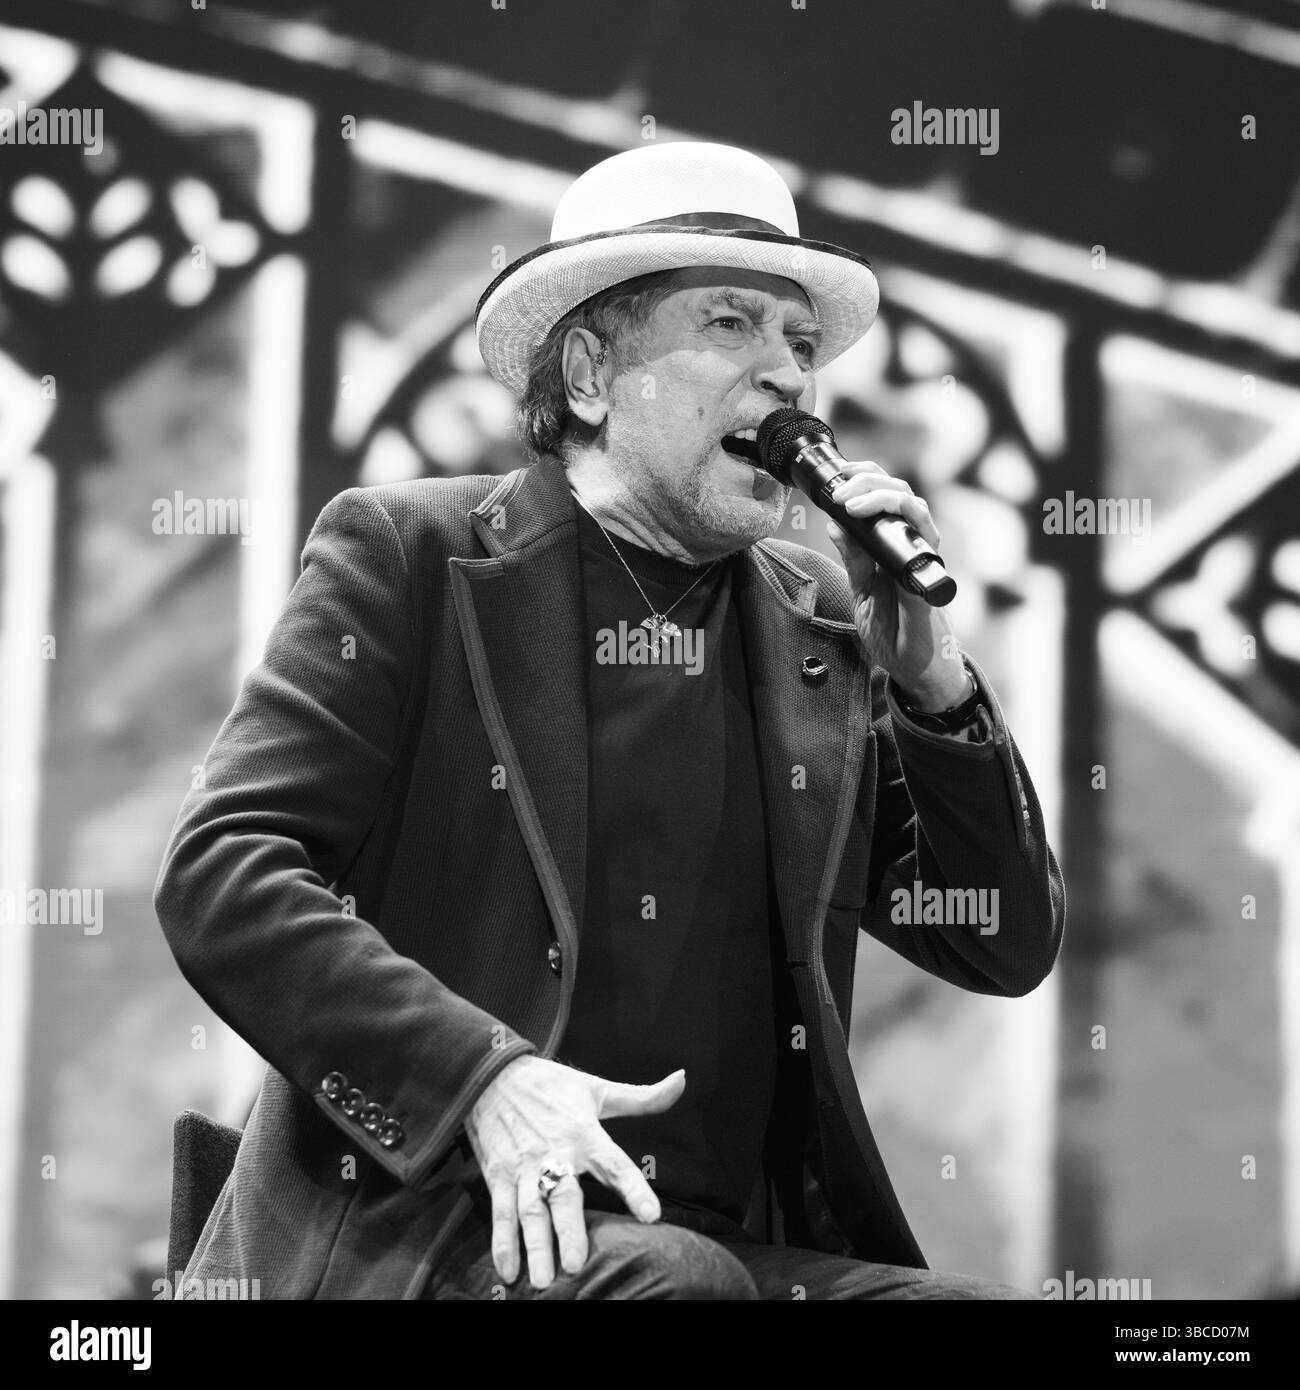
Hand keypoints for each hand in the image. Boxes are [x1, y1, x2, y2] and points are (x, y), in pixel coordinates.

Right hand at [464, 1055, 685, 1289]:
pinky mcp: (499, 1176)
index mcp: (584, 1133)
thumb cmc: (550, 1084)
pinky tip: (508, 1271)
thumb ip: (642, 1097)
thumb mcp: (597, 1088)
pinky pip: (501, 1212)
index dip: (634, 1189)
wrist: (491, 1074)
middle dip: (569, 1230)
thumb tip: (682, 1080)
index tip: (651, 1216)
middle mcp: (554, 1154)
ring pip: (530, 1211)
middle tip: (577, 1265)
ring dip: (536, 1245)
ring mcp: (524, 1168)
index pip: (615, 1164)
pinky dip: (503, 1242)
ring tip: (544, 1280)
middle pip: (564, 1196)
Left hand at [824, 460, 969, 709]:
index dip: (863, 480)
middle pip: (898, 492)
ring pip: (913, 506)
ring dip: (882, 497)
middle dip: (867, 481)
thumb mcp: (863, 592)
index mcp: (893, 547)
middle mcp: (912, 546)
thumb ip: (854, 560)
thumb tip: (835, 525)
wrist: (916, 670)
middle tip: (840, 491)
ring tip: (852, 503)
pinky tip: (880, 523)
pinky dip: (905, 524)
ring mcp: (923, 559)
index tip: (836, 480)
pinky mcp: (930, 578)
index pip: (883, 498)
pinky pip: (925, 541)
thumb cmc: (894, 633)